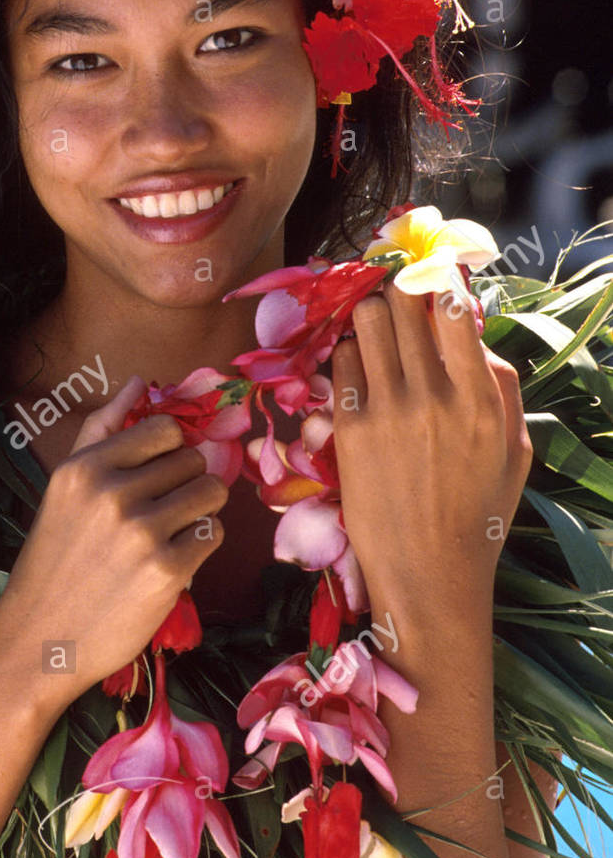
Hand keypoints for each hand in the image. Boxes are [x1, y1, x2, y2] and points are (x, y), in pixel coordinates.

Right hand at [0, 375, 227, 693]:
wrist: (39, 641)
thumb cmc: (53, 563)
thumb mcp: (63, 489)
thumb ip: (102, 431)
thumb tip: (139, 380)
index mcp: (83, 468)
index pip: (163, 429)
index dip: (170, 453)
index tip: (157, 478)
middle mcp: (111, 493)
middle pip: (192, 460)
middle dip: (185, 485)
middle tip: (160, 517)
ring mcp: (141, 532)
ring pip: (211, 492)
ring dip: (201, 512)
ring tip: (172, 535)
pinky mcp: (168, 570)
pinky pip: (214, 534)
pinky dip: (201, 547)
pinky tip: (172, 562)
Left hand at [331, 283, 531, 620]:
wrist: (428, 573)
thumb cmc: (479, 515)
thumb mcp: (513, 450)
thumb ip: (502, 387)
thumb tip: (474, 334)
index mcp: (480, 398)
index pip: (454, 309)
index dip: (439, 285)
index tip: (432, 284)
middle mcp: (433, 395)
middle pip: (404, 304)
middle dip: (401, 294)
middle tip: (398, 300)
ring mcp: (387, 409)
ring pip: (368, 321)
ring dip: (372, 318)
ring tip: (377, 331)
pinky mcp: (350, 428)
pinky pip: (342, 360)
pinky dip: (351, 355)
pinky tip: (361, 370)